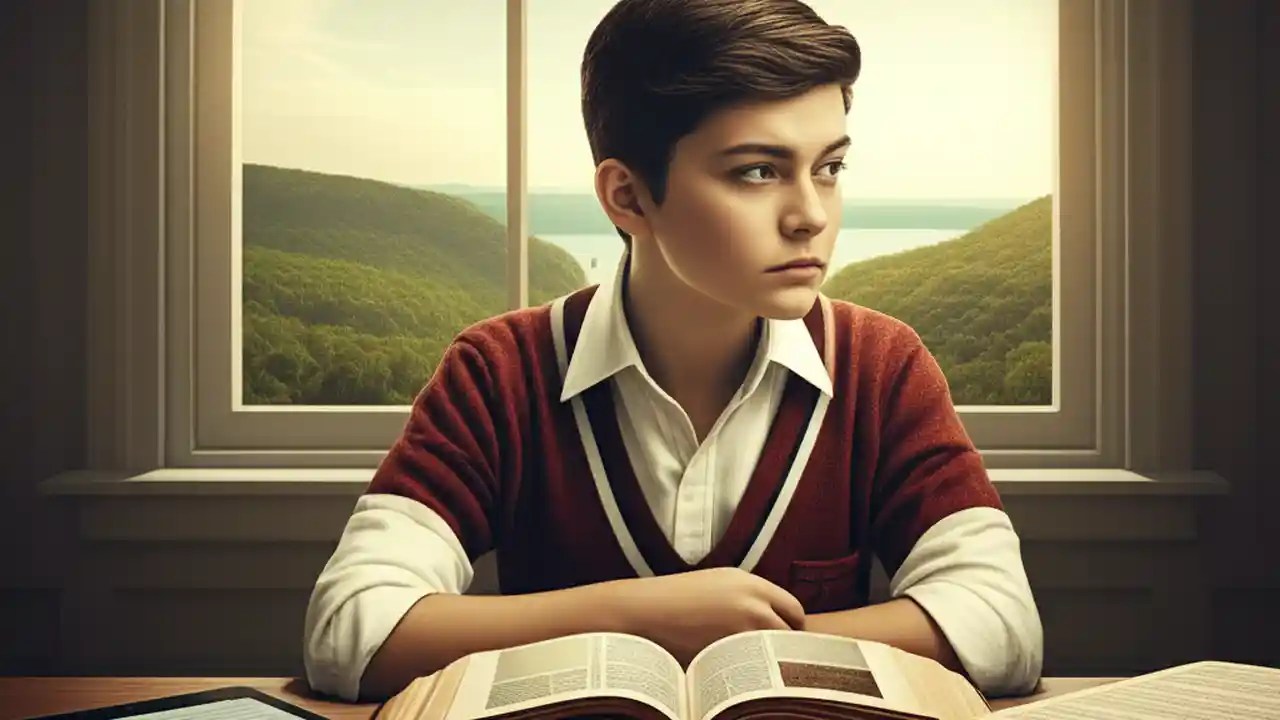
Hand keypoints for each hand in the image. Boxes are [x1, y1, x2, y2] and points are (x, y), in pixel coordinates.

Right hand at [608, 567, 805, 665]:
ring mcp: (741, 629)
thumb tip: (774, 619)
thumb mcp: (718, 583)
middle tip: (773, 656)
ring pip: (774, 652)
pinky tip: (738, 675)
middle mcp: (752, 603)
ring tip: (757, 668)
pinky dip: (750, 673)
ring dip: (769, 660)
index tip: (784, 637)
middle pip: (791, 632)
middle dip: (784, 645)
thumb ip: (750, 597)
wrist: (642, 611)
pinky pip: (752, 668)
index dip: (792, 626)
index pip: (794, 608)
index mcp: (751, 583)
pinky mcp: (727, 653)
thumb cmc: (676, 598)